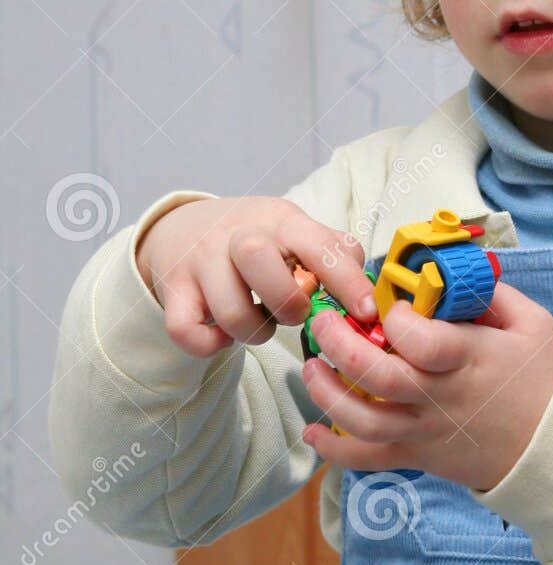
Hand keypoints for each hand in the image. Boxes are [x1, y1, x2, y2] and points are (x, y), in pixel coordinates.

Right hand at [135, 196, 378, 359]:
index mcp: (281, 220)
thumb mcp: (295, 229)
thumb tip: (367, 290)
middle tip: (294, 312)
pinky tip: (225, 333)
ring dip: (256, 332)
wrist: (181, 228)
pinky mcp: (173, 291)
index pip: (319, 246)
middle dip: (289, 305)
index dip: (347, 282)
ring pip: (232, 314)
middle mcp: (237, 235)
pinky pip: (189, 333)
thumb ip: (334, 253)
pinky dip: (212, 344)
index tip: (366, 313)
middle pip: (262, 265)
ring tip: (260, 320)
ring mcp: (201, 263)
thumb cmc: (256, 238)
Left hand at [300, 280, 552, 491]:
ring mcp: (425, 431)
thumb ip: (489, 293)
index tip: (386, 304)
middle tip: (322, 322)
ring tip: (311, 367)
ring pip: (363, 420)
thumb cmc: (542, 380)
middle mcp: (441, 397)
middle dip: (339, 345)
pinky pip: (369, 460)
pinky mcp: (417, 456)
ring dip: (327, 394)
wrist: (552, 448)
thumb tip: (447, 272)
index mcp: (469, 359)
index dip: (394, 319)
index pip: (420, 341)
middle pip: (377, 377)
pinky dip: (335, 450)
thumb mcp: (532, 323)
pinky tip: (312, 431)